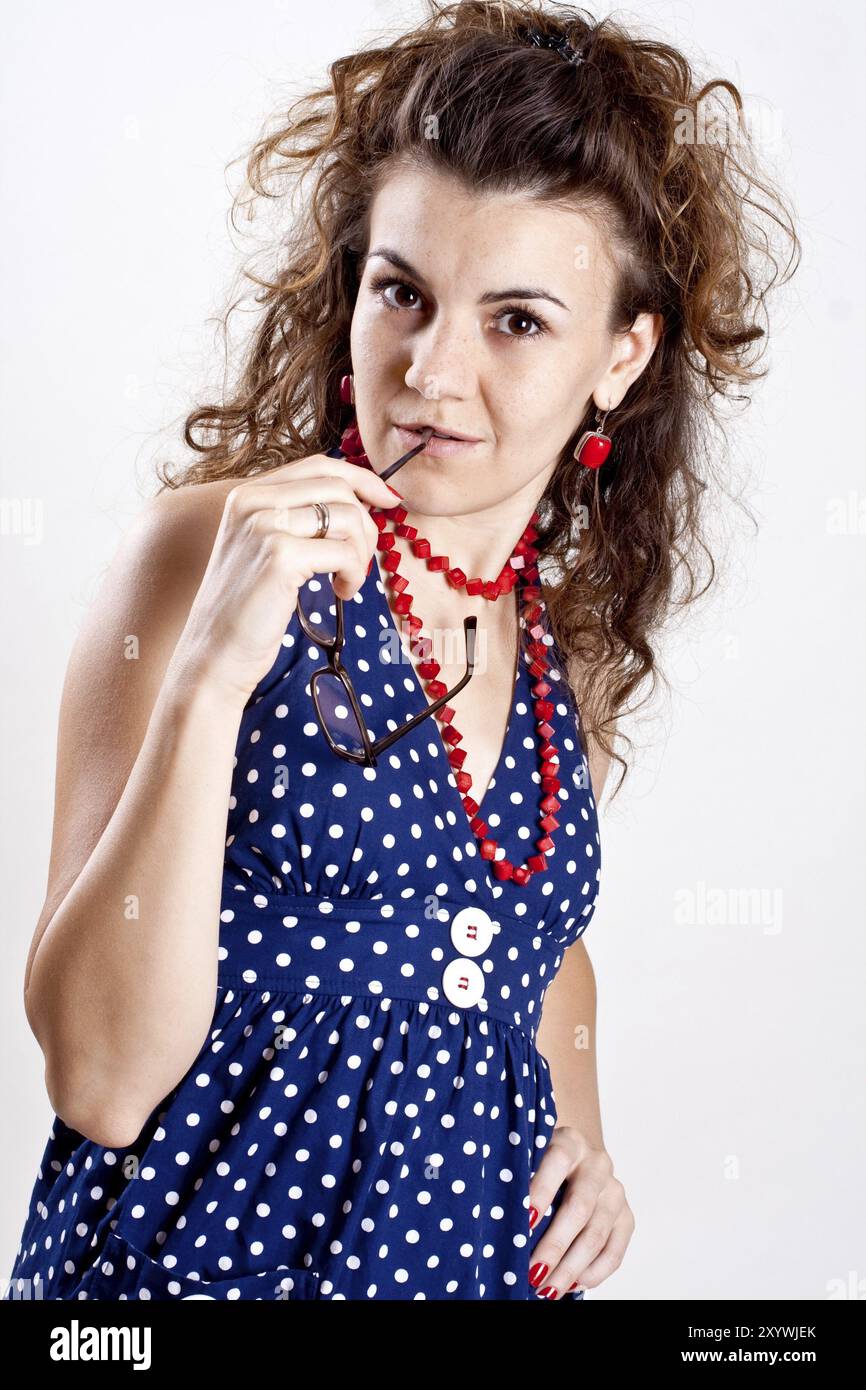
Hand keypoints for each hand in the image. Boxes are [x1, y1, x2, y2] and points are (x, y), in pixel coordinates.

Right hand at [172, 453, 401, 705]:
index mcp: (248, 494)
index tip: (389, 500)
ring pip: (348, 518)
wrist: (214, 654)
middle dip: (366, 525)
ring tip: (346, 581)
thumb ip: (297, 518)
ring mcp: (265, 526)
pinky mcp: (280, 557)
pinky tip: (340, 592)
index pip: (320, 465)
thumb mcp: (264, 549)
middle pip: (339, 489)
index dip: (362, 479)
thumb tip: (359, 501)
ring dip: (361, 554)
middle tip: (358, 562)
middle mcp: (252, 502)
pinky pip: (345, 552)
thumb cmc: (246, 609)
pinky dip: (354, 575)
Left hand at [527, 1126, 633, 1298]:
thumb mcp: (531, 1157)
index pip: (557, 1161)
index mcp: (570, 1142)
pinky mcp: (626, 1217)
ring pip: (596, 1235)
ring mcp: (615, 1192)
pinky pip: (614, 1252)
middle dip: (554, 1246)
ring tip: (548, 1289)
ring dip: (571, 1268)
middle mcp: (597, 1164)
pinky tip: (573, 1285)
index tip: (524, 1222)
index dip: (541, 1191)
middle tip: (532, 1274)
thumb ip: (520, 1176)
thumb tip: (497, 1219)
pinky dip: (593, 1273)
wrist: (579, 1159)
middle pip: (578, 1208)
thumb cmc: (543, 1163)